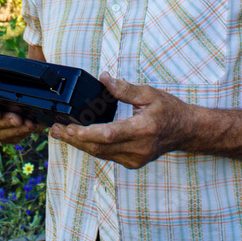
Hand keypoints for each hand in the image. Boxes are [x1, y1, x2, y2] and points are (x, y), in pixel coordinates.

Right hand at [0, 94, 43, 143]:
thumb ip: (5, 90)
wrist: (3, 98)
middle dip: (6, 122)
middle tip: (19, 119)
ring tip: (30, 125)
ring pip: (0, 134)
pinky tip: (30, 128)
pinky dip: (21, 134)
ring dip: (17, 130)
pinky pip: (9, 139)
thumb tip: (15, 94)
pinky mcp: (0, 137)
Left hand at [49, 72, 196, 168]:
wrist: (186, 131)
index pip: (108, 134)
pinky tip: (79, 138)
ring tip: (60, 133)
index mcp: (143, 129)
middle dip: (74, 139)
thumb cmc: (169, 110)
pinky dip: (91, 147)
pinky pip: (107, 155)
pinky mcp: (132, 162)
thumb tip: (104, 78)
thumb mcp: (149, 93)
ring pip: (100, 154)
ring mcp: (135, 158)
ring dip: (79, 144)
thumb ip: (125, 88)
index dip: (85, 133)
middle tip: (54, 129)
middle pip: (99, 147)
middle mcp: (138, 148)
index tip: (68, 128)